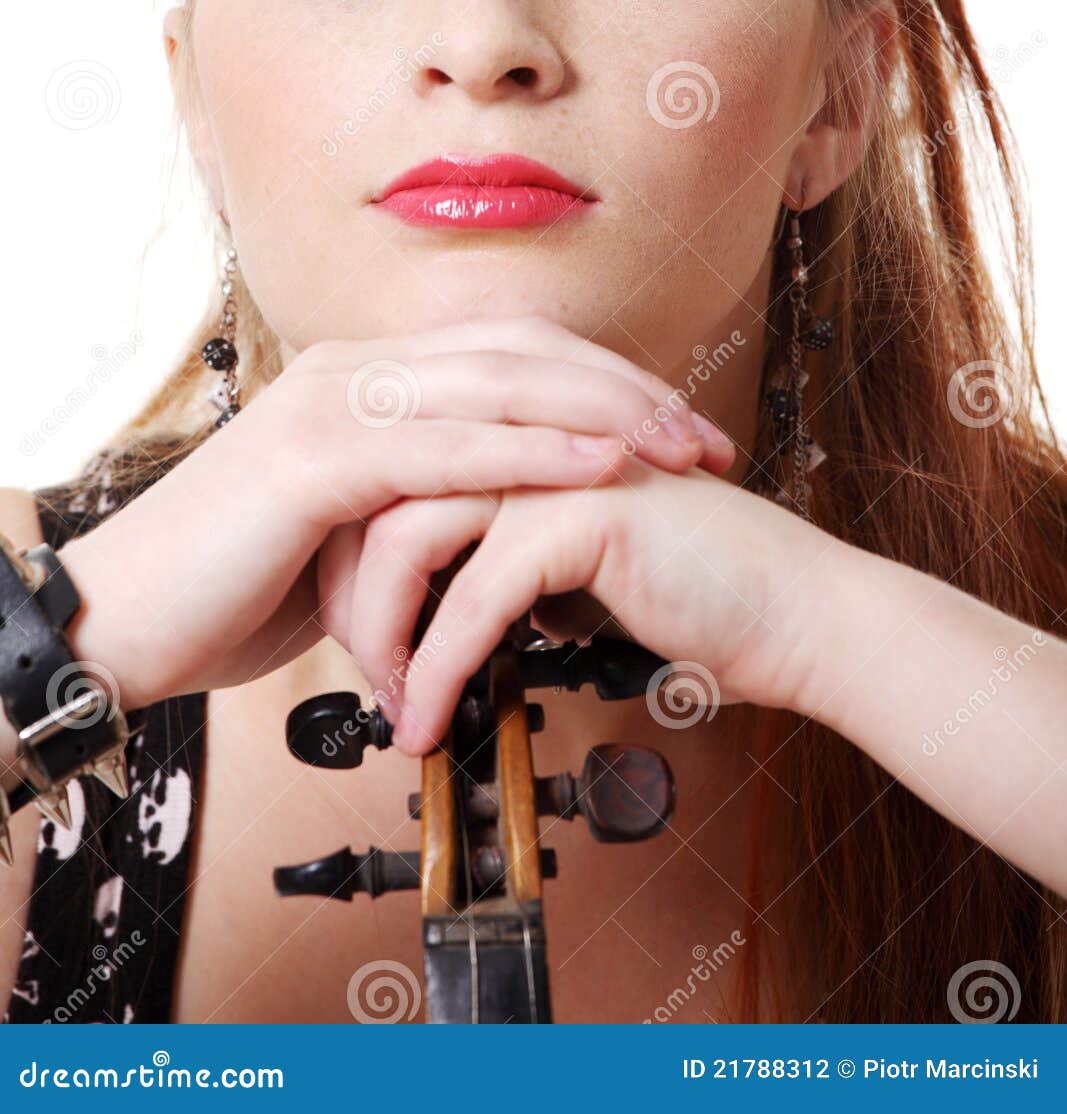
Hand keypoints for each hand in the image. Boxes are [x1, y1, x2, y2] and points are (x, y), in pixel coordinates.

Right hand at [57, 318, 734, 708]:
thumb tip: (503, 548)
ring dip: (607, 414)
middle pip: (524, 353)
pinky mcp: (316, 457)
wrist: (125, 619)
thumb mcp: (353, 538)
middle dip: (630, 391)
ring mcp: (334, 401)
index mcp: (370, 377)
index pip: (512, 353)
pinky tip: (601, 465)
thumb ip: (422, 517)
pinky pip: (448, 446)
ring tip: (683, 447)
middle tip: (709, 438)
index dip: (604, 381)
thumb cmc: (237, 586)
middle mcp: (356, 368)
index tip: (679, 427)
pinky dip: (535, 451)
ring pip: (497, 384)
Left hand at [337, 456, 837, 752]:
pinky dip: (436, 668)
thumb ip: (500, 564)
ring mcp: (552, 464)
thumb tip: (427, 614)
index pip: (389, 470)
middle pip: (376, 494)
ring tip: (390, 701)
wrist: (796, 614)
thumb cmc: (695, 597)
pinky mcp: (578, 514)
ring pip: (405, 538)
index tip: (348, 632)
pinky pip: (470, 597)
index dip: (350, 552)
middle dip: (347, 592)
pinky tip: (430, 717)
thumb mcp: (568, 572)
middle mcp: (526, 431)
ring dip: (379, 632)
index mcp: (519, 430)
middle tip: (359, 673)